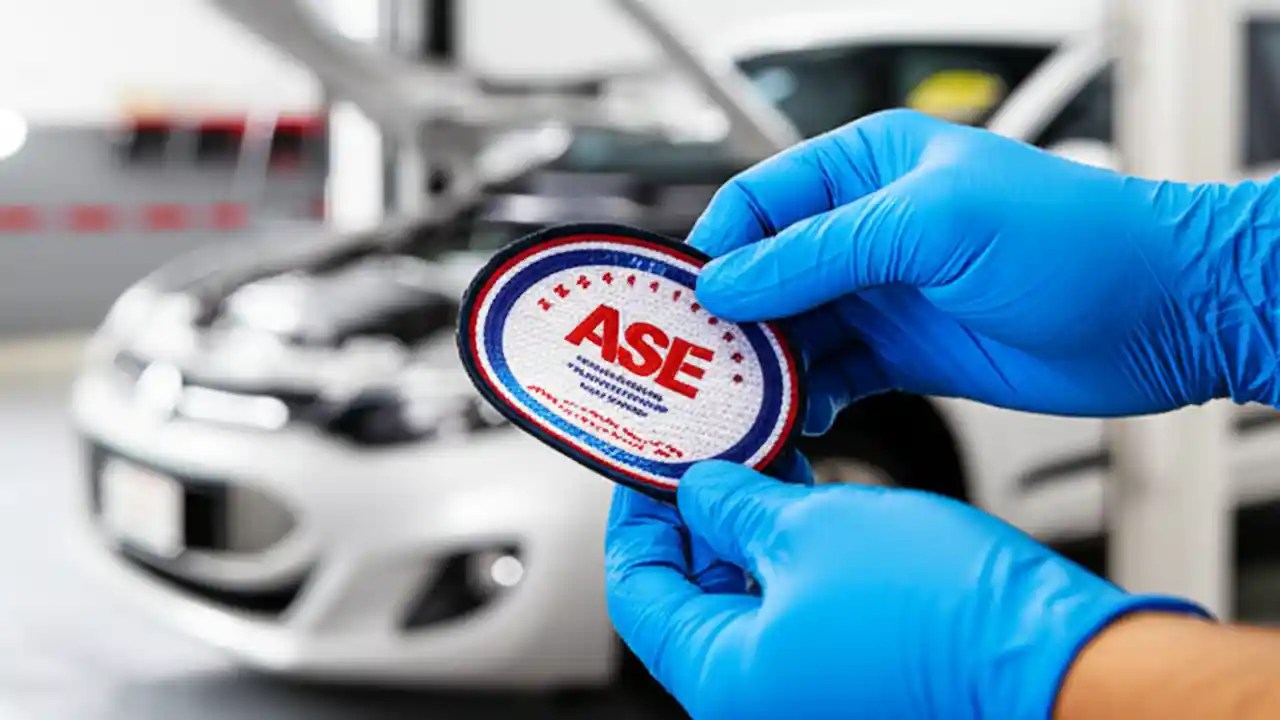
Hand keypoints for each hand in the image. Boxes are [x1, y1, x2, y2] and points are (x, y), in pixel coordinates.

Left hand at [606, 462, 1204, 719]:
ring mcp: (806, 694)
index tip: (648, 467)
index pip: (638, 593)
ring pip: (744, 601)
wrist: (1048, 651)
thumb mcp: (809, 527)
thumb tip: (699, 490)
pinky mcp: (849, 678)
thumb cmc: (942, 611)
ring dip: (745, 531)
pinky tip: (802, 500)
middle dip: (696, 519)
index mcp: (726, 679)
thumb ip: (733, 506)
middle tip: (706, 453)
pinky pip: (794, 613)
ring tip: (757, 462)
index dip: (638, 518)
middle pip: (689, 599)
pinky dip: (787, 557)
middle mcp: (759, 700)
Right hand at [688, 109, 1279, 429]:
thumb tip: (733, 279)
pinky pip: (833, 375)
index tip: (681, 300)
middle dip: (729, 318)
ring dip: (763, 366)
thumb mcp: (934, 223)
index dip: (715, 249)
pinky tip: (795, 418)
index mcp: (867, 168)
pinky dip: (808, 399)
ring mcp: (886, 294)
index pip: (760, 202)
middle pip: (766, 272)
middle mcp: (867, 229)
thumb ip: (823, 250)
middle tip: (695, 363)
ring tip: (736, 401)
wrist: (1164, 315)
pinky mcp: (905, 354)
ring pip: (793, 330)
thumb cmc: (1076, 239)